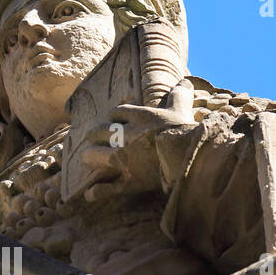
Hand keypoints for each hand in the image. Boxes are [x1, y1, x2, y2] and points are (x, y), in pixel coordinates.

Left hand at [73, 79, 194, 194]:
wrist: (188, 157)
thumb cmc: (184, 132)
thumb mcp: (181, 109)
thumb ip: (179, 95)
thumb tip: (185, 81)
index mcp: (137, 118)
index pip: (117, 112)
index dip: (113, 116)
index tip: (114, 119)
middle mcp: (125, 137)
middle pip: (99, 132)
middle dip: (95, 135)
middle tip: (94, 138)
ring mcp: (123, 160)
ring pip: (96, 156)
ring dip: (90, 156)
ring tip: (88, 157)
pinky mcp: (128, 182)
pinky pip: (105, 188)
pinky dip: (96, 192)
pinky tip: (90, 193)